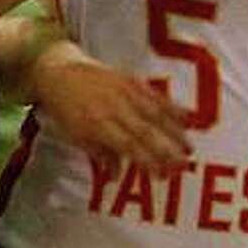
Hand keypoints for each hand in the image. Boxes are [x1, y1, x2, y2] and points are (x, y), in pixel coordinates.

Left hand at [30, 42, 192, 169]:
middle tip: (183, 165)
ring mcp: (124, 91)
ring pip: (155, 113)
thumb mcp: (76, 136)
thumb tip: (116, 177)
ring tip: (189, 147)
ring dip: (175, 131)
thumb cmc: (65, 109)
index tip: (161, 175)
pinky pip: (155, 95)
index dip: (147, 161)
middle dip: (166, 150)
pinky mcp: (130, 79)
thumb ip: (99, 155)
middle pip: (145, 131)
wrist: (57, 70)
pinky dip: (172, 107)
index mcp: (97, 124)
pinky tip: (188, 118)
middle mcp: (113, 107)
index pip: (128, 146)